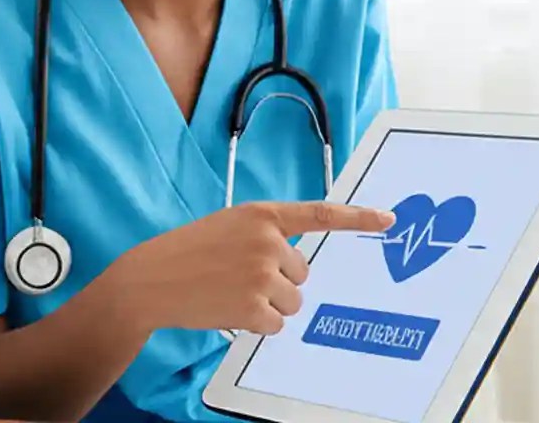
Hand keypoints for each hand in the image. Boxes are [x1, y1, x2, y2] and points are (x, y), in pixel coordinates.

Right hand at [110, 201, 394, 336]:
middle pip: (302, 273)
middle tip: (236, 276)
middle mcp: (267, 242)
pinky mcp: (255, 307)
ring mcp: (261, 275)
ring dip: (267, 304)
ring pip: (292, 301)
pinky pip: (277, 323)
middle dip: (276, 280)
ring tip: (230, 292)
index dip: (357, 217)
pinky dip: (257, 322)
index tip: (388, 219)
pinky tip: (228, 308)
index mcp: (260, 215)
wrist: (150, 279)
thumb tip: (298, 265)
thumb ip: (265, 235)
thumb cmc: (187, 252)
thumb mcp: (228, 227)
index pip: (319, 214)